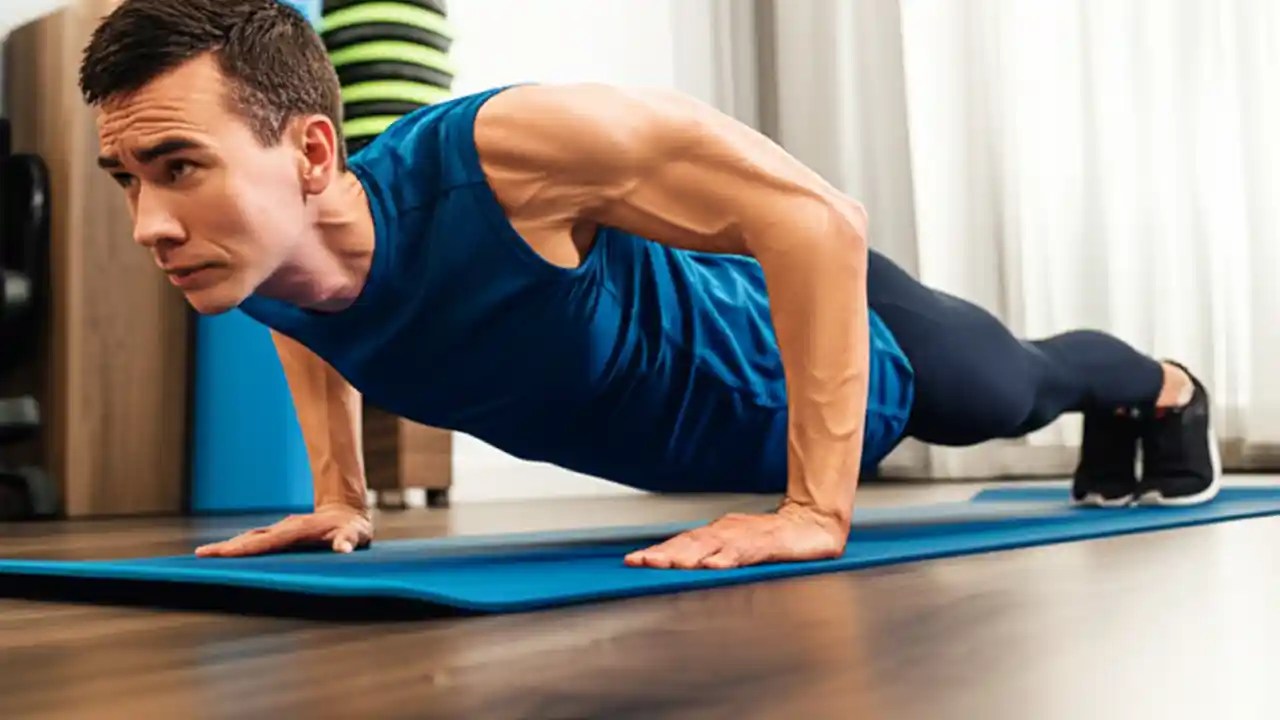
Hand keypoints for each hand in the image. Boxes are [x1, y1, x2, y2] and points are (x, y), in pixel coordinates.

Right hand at [194, 504, 372, 557]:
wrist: (348, 509)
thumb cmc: (353, 526)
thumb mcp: (356, 534)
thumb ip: (349, 540)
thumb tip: (343, 548)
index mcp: (298, 529)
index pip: (267, 541)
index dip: (245, 548)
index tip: (223, 553)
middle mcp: (285, 527)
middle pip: (251, 538)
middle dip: (226, 547)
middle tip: (200, 555)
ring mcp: (282, 529)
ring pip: (250, 537)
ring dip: (228, 546)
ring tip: (205, 554)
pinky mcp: (281, 534)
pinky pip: (256, 540)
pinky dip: (239, 546)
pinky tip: (226, 553)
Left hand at [623, 501, 848, 569]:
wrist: (812, 523)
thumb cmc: (773, 538)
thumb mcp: (738, 548)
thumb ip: (714, 557)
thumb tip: (686, 570)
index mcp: (717, 534)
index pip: (681, 543)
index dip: (658, 552)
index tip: (633, 561)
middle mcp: (726, 532)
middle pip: (689, 543)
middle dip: (663, 554)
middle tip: (640, 562)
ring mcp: (745, 537)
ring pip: (711, 546)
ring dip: (686, 556)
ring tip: (666, 565)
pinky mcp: (766, 544)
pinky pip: (743, 551)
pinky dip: (727, 558)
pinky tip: (714, 566)